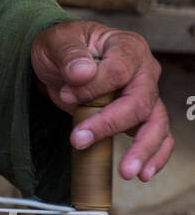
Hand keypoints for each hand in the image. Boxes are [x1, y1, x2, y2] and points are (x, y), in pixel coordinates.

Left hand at [31, 19, 172, 181]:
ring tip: (128, 171)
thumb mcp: (55, 42)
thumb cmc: (63, 48)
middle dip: (111, 125)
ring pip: (156, 123)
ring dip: (142, 149)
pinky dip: (155, 155)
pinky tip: (144, 173)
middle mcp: (145, 71)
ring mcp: (147, 94)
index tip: (66, 95)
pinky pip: (159, 136)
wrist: (62, 62)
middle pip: (140, 102)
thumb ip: (69, 54)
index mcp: (127, 47)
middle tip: (80, 140)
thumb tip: (82, 74)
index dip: (92, 87)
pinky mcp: (142, 116)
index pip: (119, 71)